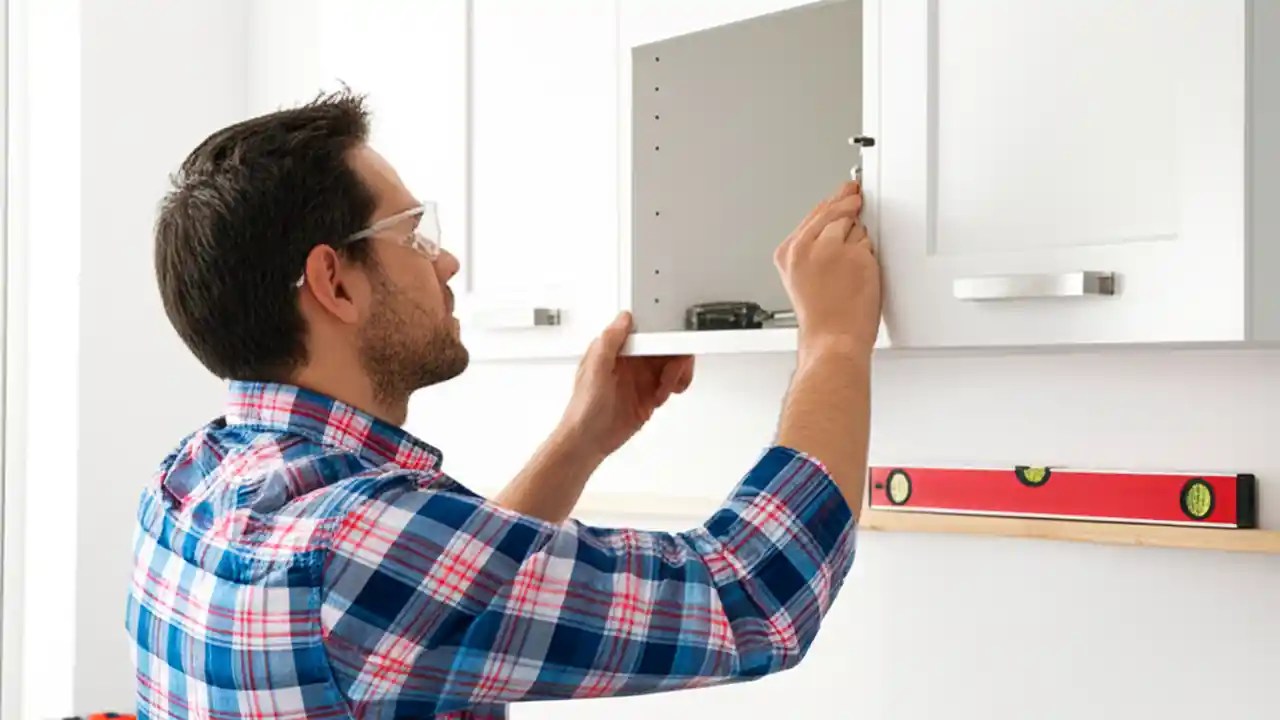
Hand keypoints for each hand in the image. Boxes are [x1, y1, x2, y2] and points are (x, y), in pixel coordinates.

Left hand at [556, 311, 693, 459]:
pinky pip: (671, 384)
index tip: (672, 344)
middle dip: (675, 357)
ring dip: (676, 374)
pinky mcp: (649, 396)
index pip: (646, 333)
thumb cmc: (583, 408)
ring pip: (671, 365)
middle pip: (664, 348)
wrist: (588, 441)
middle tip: (672, 372)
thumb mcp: (594, 369)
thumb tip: (624, 318)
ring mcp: (640, 379)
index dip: (663, 336)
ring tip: (666, 387)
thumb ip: (610, 341)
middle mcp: (630, 362)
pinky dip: (675, 387)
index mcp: (616, 350)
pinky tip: (664, 395)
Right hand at [773, 181, 881, 354]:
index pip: (815, 213)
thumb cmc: (821, 315)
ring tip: (850, 268)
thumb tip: (834, 221)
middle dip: (849, 204)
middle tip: (856, 195)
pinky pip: (869, 243)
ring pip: (854, 226)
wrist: (832, 338)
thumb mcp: (801, 276)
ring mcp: (832, 248)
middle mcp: (806, 246)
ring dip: (858, 239)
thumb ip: (812, 246)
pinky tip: (860, 274)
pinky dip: (869, 255)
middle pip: (835, 209)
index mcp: (788, 251)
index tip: (845, 190)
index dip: (834, 202)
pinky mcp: (856, 255)